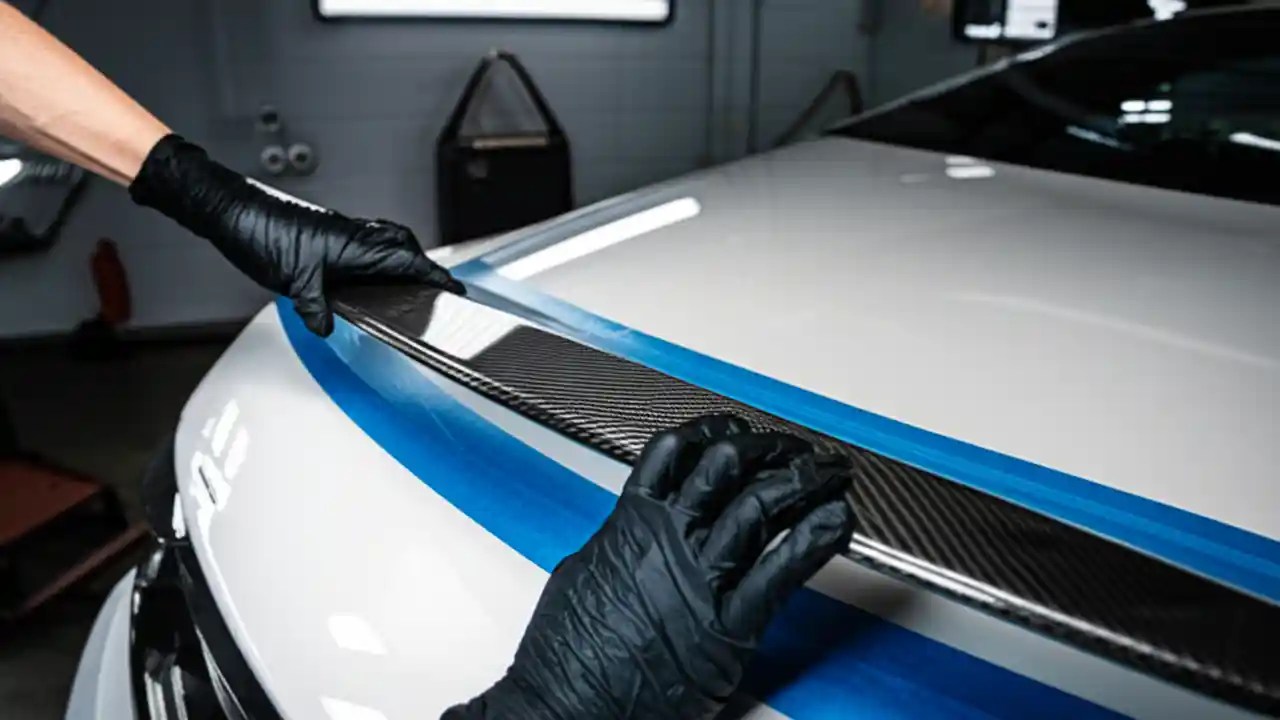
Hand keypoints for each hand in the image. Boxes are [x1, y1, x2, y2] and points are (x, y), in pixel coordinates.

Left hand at [128, 134, 462, 335]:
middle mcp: (352, 234)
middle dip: (421, 263)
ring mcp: (337, 230)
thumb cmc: (260, 234)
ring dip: (396, 256)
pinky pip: (360, 242)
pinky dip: (371, 256)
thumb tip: (327, 328)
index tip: (454, 287)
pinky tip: (358, 273)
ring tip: (401, 279)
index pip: (409, 260)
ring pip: (381, 240)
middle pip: (402, 244)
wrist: (230, 209)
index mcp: (356, 246)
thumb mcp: (293, 284)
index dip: (434, 275)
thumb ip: (317, 310)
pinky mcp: (322, 231)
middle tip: (432, 284)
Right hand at [446, 416, 855, 719]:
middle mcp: (669, 540)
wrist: (564, 706)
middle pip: (727, 465)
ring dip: (805, 481)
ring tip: (829, 473)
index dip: (714, 430)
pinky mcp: (729, 626)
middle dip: (770, 448)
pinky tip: (836, 521)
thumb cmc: (568, 653)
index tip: (737, 429)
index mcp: (632, 522)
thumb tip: (631, 534)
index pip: (678, 451)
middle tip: (795, 449)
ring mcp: (701, 580)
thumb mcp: (583, 573)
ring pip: (760, 504)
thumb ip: (619, 544)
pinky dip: (816, 539)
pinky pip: (782, 570)